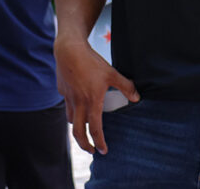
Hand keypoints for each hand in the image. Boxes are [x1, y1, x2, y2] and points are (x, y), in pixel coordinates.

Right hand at [54, 37, 138, 154]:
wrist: (69, 50)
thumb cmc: (91, 62)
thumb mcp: (111, 73)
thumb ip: (125, 86)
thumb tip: (137, 98)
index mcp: (91, 102)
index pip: (95, 129)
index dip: (100, 142)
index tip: (103, 150)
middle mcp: (78, 103)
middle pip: (78, 132)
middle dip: (84, 144)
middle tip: (91, 150)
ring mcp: (68, 97)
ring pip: (70, 119)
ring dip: (77, 128)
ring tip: (84, 129)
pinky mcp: (62, 90)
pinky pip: (67, 105)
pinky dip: (72, 110)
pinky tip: (77, 104)